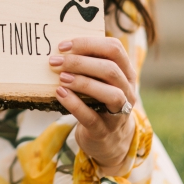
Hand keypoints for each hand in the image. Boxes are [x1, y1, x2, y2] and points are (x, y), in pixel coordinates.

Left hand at [48, 36, 138, 174]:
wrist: (107, 140)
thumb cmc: (98, 101)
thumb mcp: (99, 81)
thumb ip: (88, 65)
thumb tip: (60, 48)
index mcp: (126, 73)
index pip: (115, 49)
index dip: (88, 43)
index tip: (63, 46)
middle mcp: (127, 91)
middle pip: (111, 70)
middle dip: (80, 62)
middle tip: (55, 61)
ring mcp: (119, 113)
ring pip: (110, 93)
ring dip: (83, 82)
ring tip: (61, 77)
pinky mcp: (104, 131)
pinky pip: (92, 117)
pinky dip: (74, 104)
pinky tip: (59, 93)